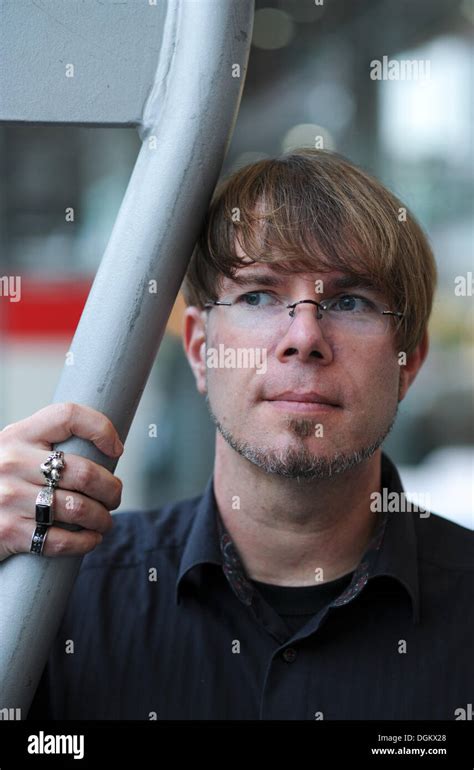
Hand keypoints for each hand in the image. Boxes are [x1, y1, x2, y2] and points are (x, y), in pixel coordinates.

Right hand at [0, 403, 123, 560]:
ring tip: (105, 520)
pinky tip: (91, 539)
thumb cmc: (0, 480)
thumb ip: (44, 445)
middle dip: (112, 489)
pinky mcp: (8, 531)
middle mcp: (12, 461)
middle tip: (115, 497)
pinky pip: (61, 539)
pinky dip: (85, 542)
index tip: (116, 448)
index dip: (101, 427)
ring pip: (79, 508)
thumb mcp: (13, 450)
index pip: (68, 415)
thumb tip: (104, 449)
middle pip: (85, 471)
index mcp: (18, 434)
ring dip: (103, 518)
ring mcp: (9, 496)